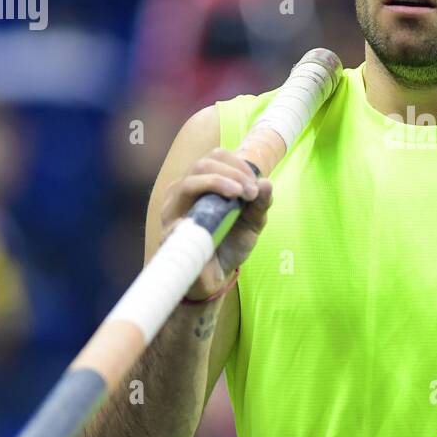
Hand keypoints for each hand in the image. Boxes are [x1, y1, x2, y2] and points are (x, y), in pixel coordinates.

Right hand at [159, 147, 273, 300]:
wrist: (215, 279)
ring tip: (239, 194)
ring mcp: (173, 211)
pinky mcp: (169, 232)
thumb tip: (267, 182)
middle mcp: (184, 193)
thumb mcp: (252, 223)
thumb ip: (260, 204)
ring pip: (189, 182)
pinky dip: (200, 210)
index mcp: (202, 185)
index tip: (256, 184)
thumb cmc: (230, 245)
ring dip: (218, 182)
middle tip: (251, 191)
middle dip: (232, 172)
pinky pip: (180, 215)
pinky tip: (219, 214)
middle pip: (202, 163)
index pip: (214, 157)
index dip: (237, 164)